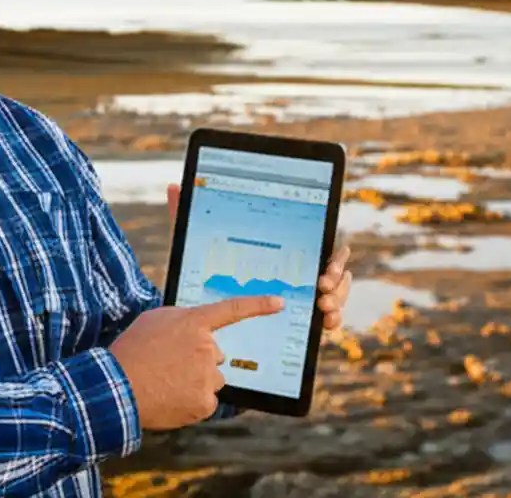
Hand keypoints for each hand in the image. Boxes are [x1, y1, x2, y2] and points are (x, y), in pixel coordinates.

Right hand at [109, 295, 283, 430]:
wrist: (117, 386)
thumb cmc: (132, 350)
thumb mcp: (154, 320)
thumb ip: (181, 320)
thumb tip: (197, 329)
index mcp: (194, 323)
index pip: (232, 309)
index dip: (258, 305)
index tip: (280, 302)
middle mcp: (207, 347)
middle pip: (215, 355)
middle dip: (199, 360)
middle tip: (170, 364)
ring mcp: (207, 376)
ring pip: (211, 379)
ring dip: (196, 380)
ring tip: (166, 382)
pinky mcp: (204, 401)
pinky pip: (206, 400)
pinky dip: (192, 401)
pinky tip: (172, 397)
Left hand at [166, 184, 352, 331]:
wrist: (207, 311)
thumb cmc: (209, 269)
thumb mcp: (200, 244)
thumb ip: (189, 216)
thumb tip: (173, 186)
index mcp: (288, 246)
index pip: (325, 244)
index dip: (334, 254)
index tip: (324, 265)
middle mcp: (303, 270)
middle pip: (337, 269)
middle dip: (336, 278)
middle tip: (321, 286)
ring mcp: (305, 294)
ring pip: (337, 293)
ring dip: (338, 299)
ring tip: (322, 307)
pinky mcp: (301, 318)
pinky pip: (329, 318)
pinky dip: (332, 320)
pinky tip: (324, 324)